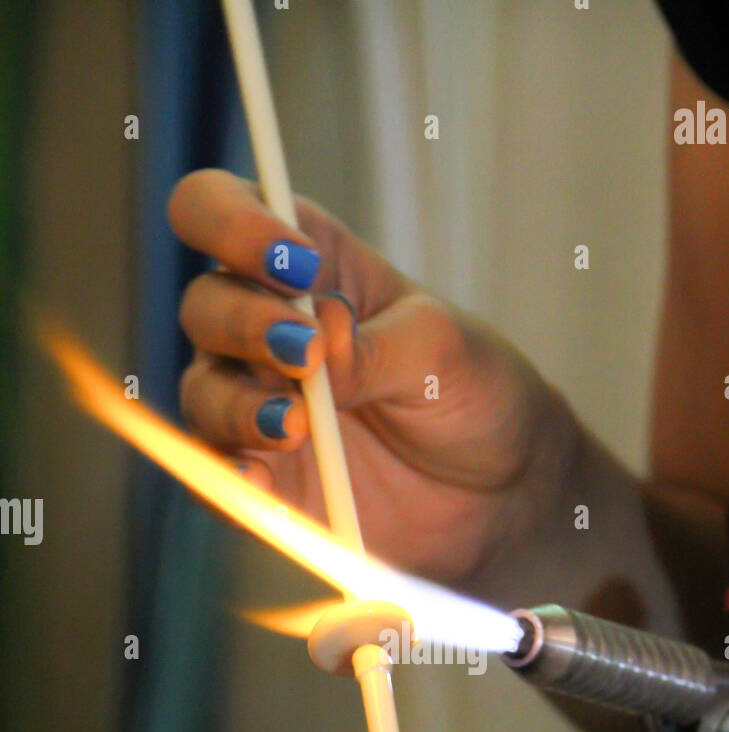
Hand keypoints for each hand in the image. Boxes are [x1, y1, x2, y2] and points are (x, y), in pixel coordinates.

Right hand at [168, 170, 579, 586]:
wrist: (497, 492)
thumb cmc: (470, 394)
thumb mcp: (441, 350)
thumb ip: (375, 344)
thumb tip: (317, 347)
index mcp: (305, 264)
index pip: (220, 213)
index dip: (233, 224)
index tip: (293, 263)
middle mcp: (263, 328)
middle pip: (204, 305)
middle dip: (246, 324)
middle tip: (306, 355)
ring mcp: (256, 405)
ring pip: (202, 392)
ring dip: (238, 405)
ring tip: (297, 428)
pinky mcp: (262, 479)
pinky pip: (214, 478)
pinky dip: (228, 478)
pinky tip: (259, 481)